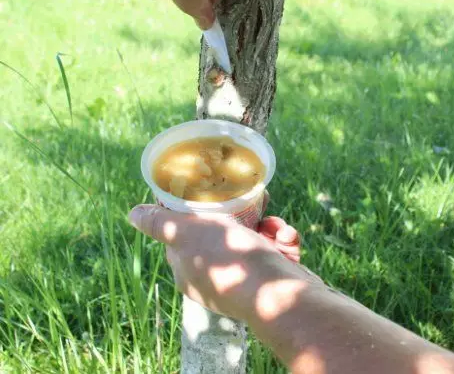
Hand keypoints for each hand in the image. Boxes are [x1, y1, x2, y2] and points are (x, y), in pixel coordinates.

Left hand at [128, 204, 322, 321]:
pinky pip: (276, 251)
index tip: (208, 192)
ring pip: (254, 239)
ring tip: (272, 219)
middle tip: (250, 196)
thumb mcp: (186, 234)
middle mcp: (215, 278)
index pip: (184, 235)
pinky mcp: (272, 280)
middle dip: (239, 212)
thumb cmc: (229, 260)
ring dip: (266, 224)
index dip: (194, 212)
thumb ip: (159, 224)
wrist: (279, 294)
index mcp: (188, 270)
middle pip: (223, 233)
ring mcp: (245, 280)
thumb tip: (133, 214)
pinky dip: (283, 240)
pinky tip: (287, 237)